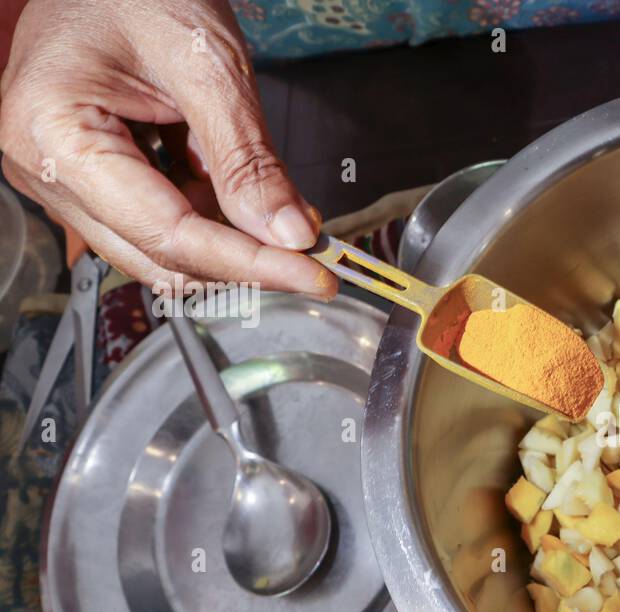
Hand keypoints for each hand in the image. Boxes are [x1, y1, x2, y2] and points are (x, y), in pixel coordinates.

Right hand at [0, 0, 336, 296]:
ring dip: (227, 242)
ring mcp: (62, 173)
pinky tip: (246, 196)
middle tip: (313, 259)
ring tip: (283, 212)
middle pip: (157, 252)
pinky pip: (154, 219)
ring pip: (158, 246)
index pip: (167, 233)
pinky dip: (210, 216)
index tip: (312, 276)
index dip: (248, 264)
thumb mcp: (206, 64)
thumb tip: (288, 234)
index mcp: (53, 133)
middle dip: (241, 262)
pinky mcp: (89, 173)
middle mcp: (44, 165)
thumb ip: (246, 159)